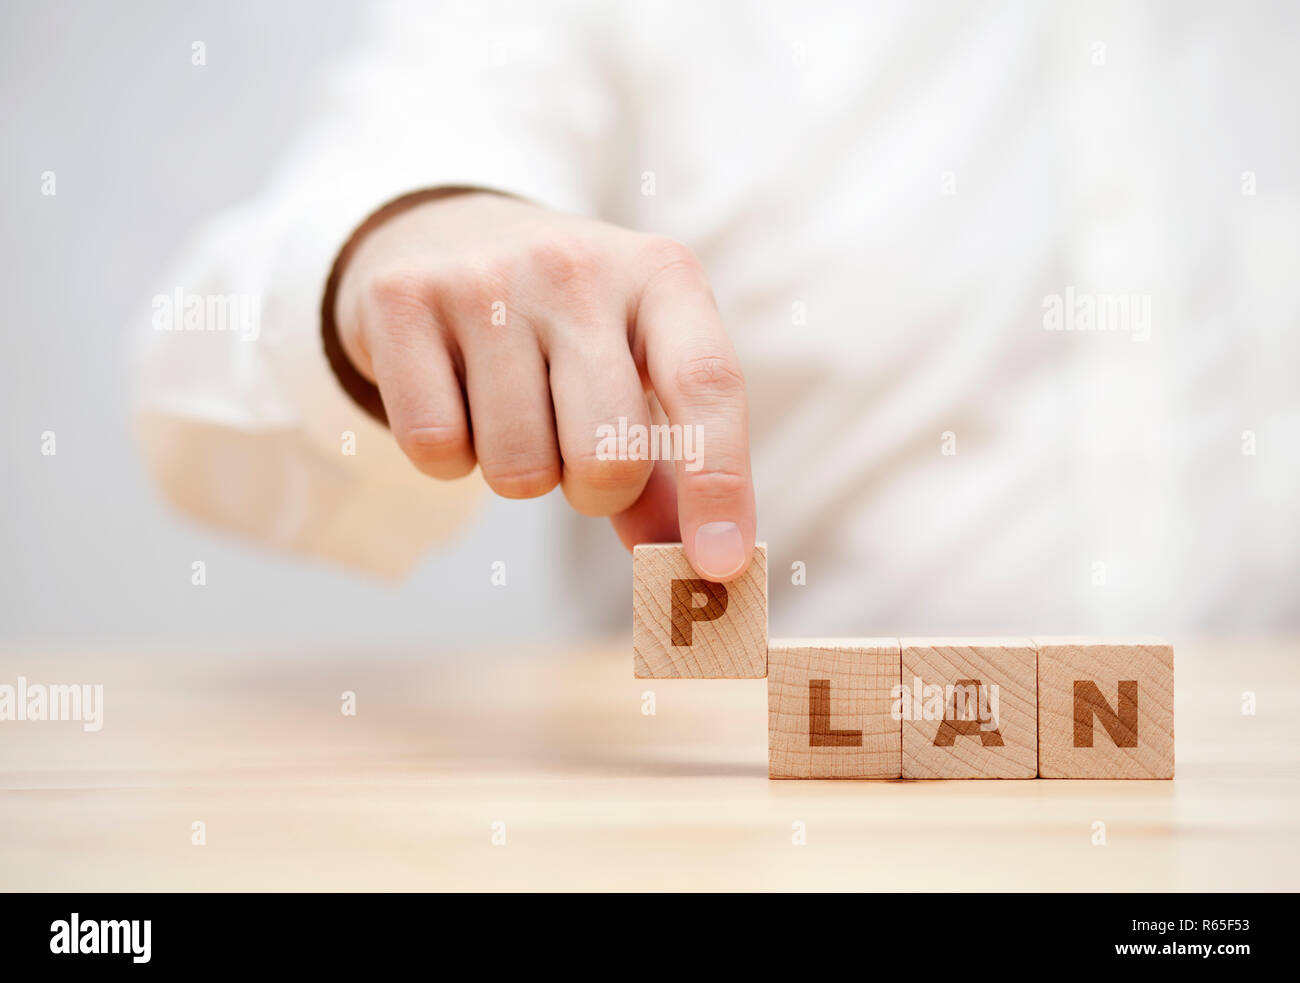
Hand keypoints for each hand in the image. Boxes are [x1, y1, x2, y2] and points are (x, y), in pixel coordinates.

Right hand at [332, 190, 755, 580]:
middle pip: (610, 453)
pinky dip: (449, 457)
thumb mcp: (634, 367)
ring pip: (517, 467)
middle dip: (595, 492)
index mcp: (661, 276)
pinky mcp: (401, 298)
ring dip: (517, 472)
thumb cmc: (563, 327)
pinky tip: (454, 399)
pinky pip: (436, 447)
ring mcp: (485, 278)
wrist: (442, 234)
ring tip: (510, 410)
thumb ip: (669, 471)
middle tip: (575, 456)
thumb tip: (694, 568)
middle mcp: (577, 265)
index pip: (707, 385)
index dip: (719, 485)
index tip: (717, 566)